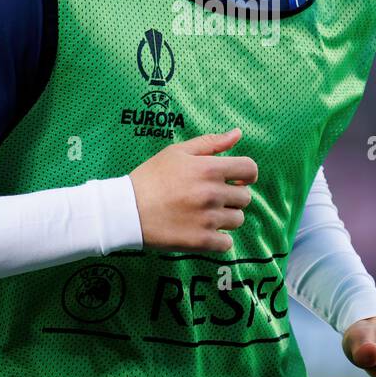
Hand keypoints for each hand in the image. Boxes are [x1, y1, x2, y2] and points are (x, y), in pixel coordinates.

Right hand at [129, 127, 255, 252]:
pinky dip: (218, 240)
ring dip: (225, 218)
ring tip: (203, 214)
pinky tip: (201, 231)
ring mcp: (208, 219)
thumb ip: (211, 143)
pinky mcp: (201, 241)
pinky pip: (227, 243)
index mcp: (209, 168)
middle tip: (209, 198)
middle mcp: (212, 193)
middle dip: (232, 197)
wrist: (125, 210)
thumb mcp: (177, 152)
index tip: (236, 180)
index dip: (246, 175)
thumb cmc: (150, 178)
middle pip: (245, 197)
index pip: (250, 169)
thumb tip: (238, 133)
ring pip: (237, 220)